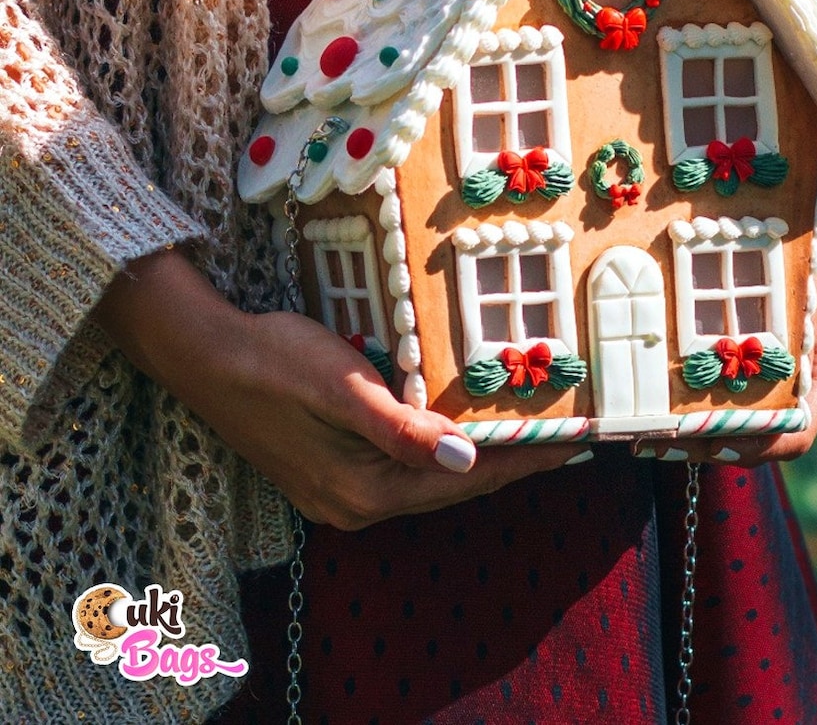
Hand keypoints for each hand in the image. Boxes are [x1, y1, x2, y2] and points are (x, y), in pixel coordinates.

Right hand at [94, 249, 577, 528]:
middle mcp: (353, 505)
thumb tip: (467, 462)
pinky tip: (458, 436)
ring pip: (426, 482)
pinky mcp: (328, 473)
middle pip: (449, 489)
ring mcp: (337, 494)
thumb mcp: (343, 386)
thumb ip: (404, 431)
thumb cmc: (274, 360)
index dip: (519, 462)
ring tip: (524, 438)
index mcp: (362, 490)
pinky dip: (438, 455)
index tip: (568, 447)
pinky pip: (401, 472)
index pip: (463, 481)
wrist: (203, 355)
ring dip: (475, 461)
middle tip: (560, 442)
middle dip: (506, 465)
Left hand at [633, 190, 816, 466]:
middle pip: (753, 440)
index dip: (755, 449)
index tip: (708, 442)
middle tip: (651, 439)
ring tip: (637, 429)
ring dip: (686, 433)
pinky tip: (644, 396)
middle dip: (704, 445)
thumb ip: (799, 306)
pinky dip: (681, 405)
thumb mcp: (810, 264)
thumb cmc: (805, 231)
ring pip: (728, 424)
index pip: (796, 433)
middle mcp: (792, 377)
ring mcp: (763, 368)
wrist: (791, 200)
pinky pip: (710, 393)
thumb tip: (768, 342)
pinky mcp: (734, 355)